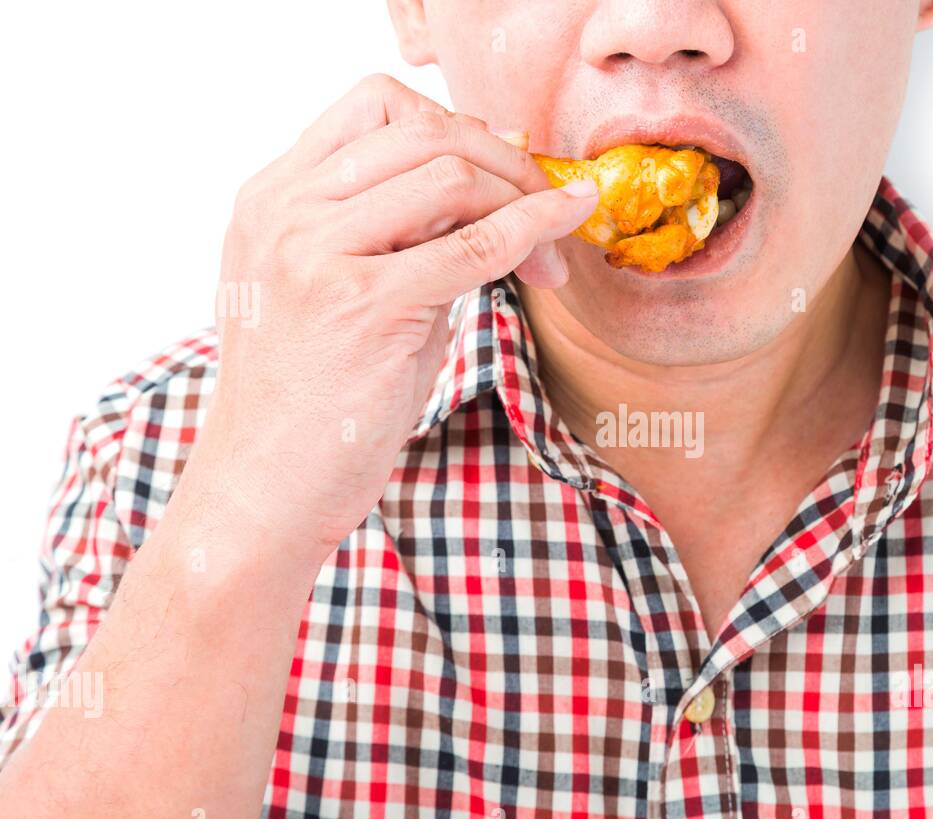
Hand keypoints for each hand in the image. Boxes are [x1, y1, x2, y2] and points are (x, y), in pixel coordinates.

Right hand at [194, 74, 596, 560]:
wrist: (264, 490)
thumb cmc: (315, 403)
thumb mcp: (347, 295)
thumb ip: (403, 236)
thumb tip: (495, 180)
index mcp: (270, 198)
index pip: (376, 107)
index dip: (459, 127)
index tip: (509, 172)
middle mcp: (282, 211)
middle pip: (423, 132)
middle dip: (507, 164)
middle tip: (553, 210)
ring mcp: (313, 253)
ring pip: (449, 176)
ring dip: (522, 203)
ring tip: (551, 259)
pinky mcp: (358, 304)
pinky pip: (470, 247)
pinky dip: (529, 232)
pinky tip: (561, 241)